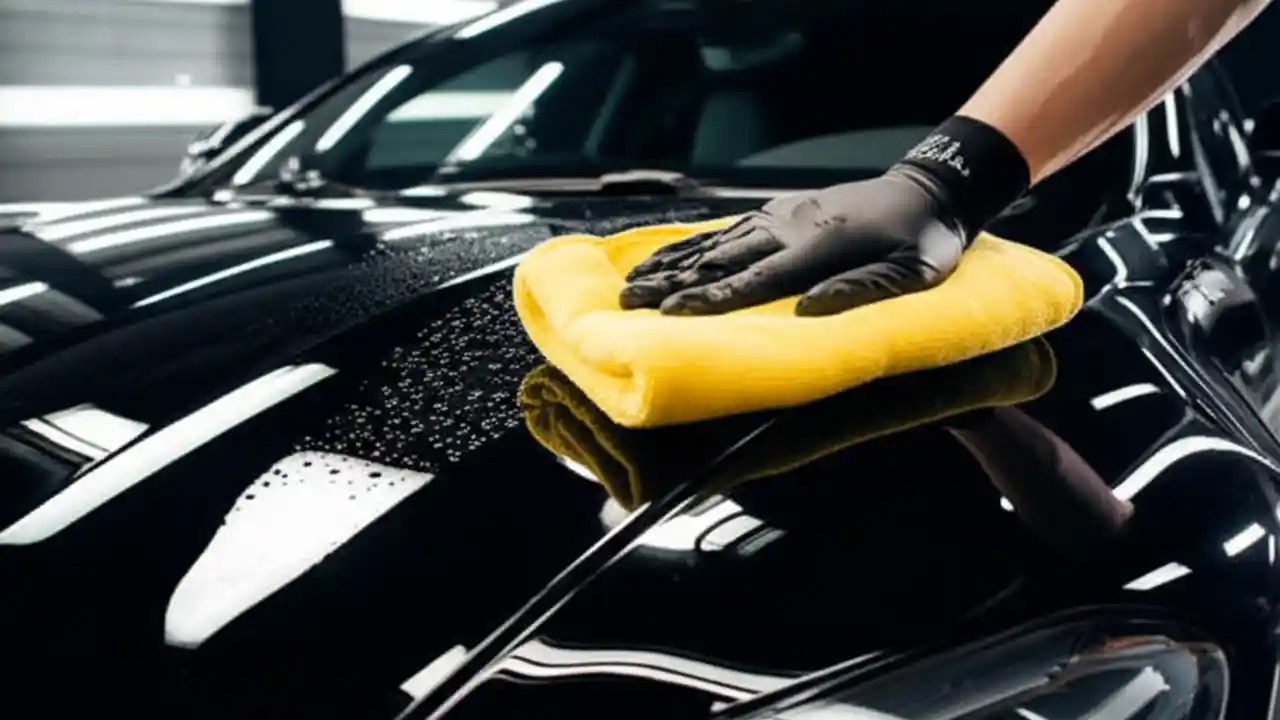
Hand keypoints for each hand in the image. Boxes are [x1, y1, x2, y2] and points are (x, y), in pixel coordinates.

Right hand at [620, 169, 964, 315]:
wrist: (929, 190)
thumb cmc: (924, 242)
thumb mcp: (912, 274)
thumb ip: (862, 290)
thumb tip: (807, 311)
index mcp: (819, 247)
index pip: (754, 279)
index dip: (710, 298)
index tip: (669, 313)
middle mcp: (790, 227)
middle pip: (720, 259)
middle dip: (671, 282)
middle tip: (628, 302)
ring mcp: (782, 216)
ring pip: (716, 242)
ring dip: (672, 263)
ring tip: (632, 282)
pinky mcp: (781, 211)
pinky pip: (728, 229)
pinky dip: (694, 243)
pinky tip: (671, 256)